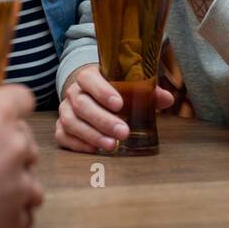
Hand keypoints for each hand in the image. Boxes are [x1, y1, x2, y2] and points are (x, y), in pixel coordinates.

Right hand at [0, 85, 43, 227]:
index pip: (21, 97)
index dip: (10, 105)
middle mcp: (14, 146)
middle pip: (26, 139)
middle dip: (9, 147)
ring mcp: (20, 185)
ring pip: (30, 180)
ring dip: (13, 184)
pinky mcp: (16, 220)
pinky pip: (23, 214)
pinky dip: (9, 215)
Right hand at [55, 64, 174, 152]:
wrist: (90, 95)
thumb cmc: (114, 91)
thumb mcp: (129, 86)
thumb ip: (147, 91)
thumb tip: (167, 99)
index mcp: (89, 77)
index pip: (89, 79)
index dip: (102, 91)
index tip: (119, 104)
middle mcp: (74, 92)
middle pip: (81, 104)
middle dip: (103, 120)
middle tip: (123, 132)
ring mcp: (65, 110)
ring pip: (71, 122)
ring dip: (92, 135)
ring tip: (111, 145)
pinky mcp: (61, 127)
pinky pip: (63, 136)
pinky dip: (77, 144)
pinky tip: (94, 150)